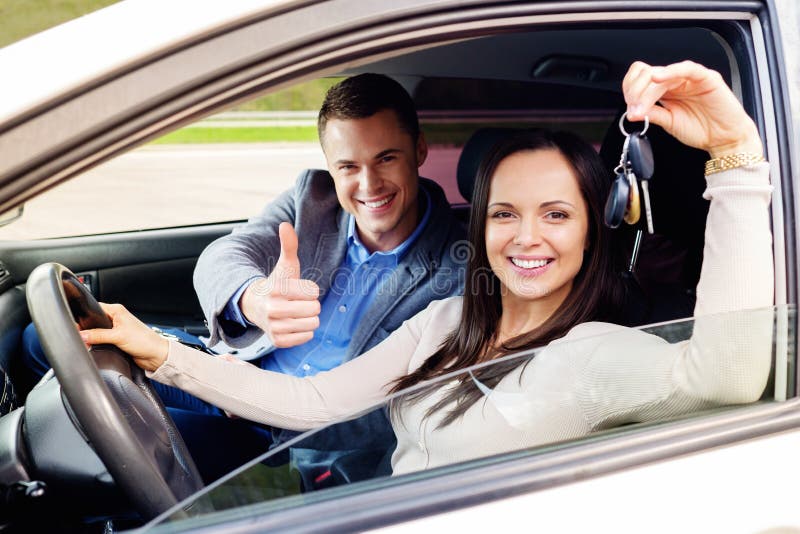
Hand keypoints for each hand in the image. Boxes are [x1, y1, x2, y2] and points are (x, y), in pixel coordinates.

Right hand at [79, 303, 168, 371]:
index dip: (84, 316)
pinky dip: (97, 343)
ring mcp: (116, 329)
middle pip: (93, 320)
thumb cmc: (144, 341)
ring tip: (88, 342)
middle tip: (80, 336)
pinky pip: (101, 340)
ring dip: (92, 337)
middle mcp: (116, 318)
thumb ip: (98, 335)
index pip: (94, 308)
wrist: (155, 355)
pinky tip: (94, 346)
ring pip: (97, 331)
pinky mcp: (116, 339)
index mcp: (116, 310)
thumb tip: (81, 335)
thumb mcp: (118, 336)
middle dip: (86, 328)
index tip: (76, 325)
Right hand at [240, 222, 320, 346]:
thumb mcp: (285, 265)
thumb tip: (285, 224)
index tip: (298, 289)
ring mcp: (274, 327)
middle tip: (297, 302)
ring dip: (308, 318)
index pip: (313, 291)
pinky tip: (292, 323)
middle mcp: (273, 309)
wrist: (255, 306)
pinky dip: (303, 331)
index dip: (310, 289)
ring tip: (295, 312)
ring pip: (313, 324)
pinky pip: (307, 337)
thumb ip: (289, 245)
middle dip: (311, 304)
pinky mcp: (278, 341)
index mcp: (277, 289)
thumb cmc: (277, 283)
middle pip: (315, 309)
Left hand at [623, 60, 762, 157]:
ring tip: (642, 106)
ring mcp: (690, 78)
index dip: (630, 89)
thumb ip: (651, 114)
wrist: (724, 139)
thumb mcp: (669, 122)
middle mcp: (676, 81)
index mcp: (665, 89)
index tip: (630, 107)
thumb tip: (630, 112)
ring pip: (661, 72)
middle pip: (646, 73)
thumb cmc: (701, 129)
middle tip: (635, 108)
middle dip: (635, 91)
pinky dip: (670, 71)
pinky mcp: (706, 78)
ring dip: (646, 89)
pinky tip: (658, 78)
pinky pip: (687, 68)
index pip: (641, 78)